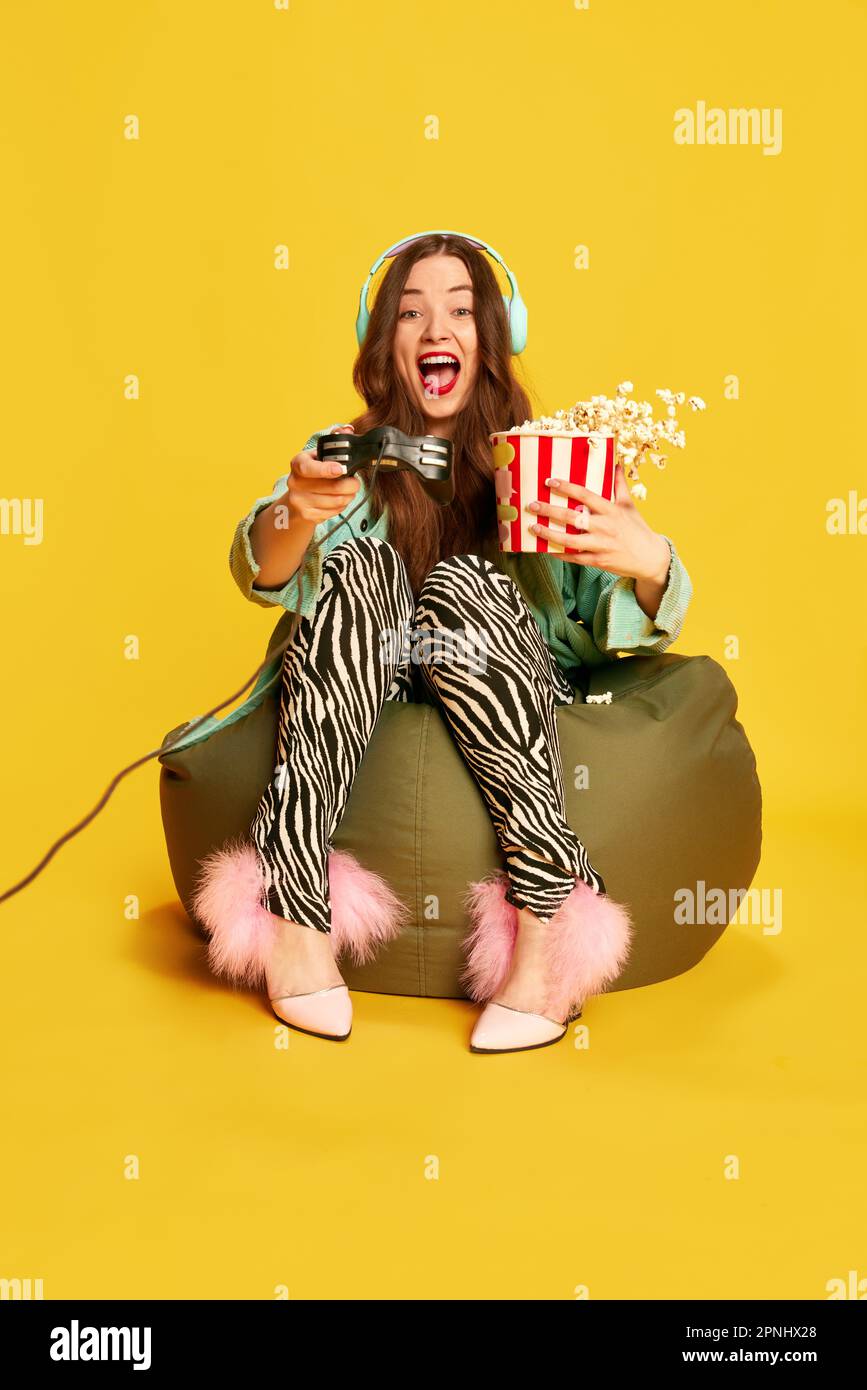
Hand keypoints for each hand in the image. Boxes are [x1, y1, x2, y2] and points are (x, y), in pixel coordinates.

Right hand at [283, 425, 359, 524]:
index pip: (309, 468)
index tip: (342, 469)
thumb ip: (334, 440)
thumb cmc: (313, 472)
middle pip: (332, 488)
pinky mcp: (307, 515)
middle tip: (355, 482)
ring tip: (349, 491)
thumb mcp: (318, 455)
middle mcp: (295, 483)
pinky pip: (334, 512)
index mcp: (298, 463)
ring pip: (337, 501)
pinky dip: (342, 506)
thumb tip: (348, 429)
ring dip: (349, 496)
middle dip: (351, 485)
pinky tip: (339, 500)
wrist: (297, 498)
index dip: (326, 469)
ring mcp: (300, 501)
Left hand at [526, 462, 670, 582]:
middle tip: (532, 505)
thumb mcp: (629, 506)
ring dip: (549, 533)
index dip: (566, 487)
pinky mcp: (598, 561)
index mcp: (611, 510)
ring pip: (570, 540)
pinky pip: (574, 558)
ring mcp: (601, 545)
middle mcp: (605, 527)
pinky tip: (546, 548)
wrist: (650, 558)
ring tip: (533, 527)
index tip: (550, 481)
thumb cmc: (637, 529)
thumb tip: (616, 464)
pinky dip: (560, 553)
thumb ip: (619, 485)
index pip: (585, 495)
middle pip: (572, 517)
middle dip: (550, 510)